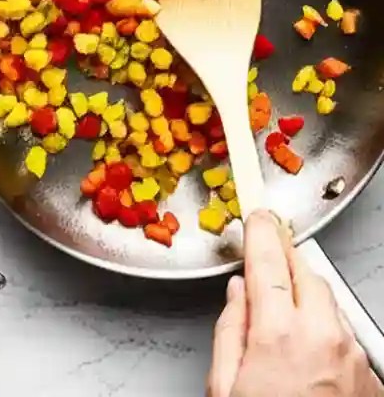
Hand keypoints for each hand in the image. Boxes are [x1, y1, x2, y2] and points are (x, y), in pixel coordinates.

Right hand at [208, 210, 381, 396]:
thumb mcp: (224, 388)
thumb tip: (236, 296)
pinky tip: (305, 356)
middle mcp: (323, 338)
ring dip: (305, 299)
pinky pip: (345, 336)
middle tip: (267, 259)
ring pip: (329, 304)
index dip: (262, 233)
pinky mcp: (371, 376)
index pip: (269, 263)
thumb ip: (229, 332)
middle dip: (285, 263)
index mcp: (277, 335)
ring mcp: (353, 356)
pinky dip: (324, 332)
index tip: (259, 214)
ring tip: (281, 319)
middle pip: (307, 275)